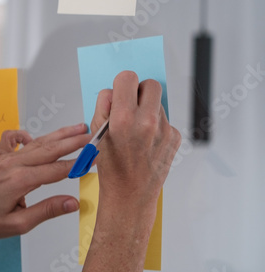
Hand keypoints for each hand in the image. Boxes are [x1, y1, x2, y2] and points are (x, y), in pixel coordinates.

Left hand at [0, 123, 92, 241]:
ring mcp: (5, 159)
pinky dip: (24, 135)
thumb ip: (47, 211)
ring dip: (58, 135)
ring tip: (78, 128)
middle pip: (50, 150)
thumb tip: (74, 202)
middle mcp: (14, 165)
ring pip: (37, 142)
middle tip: (94, 135)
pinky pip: (12, 139)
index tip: (97, 158)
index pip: (58, 170)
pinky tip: (34, 137)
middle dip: (74, 142)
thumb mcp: (19, 224)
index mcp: (21, 181)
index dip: (79, 164)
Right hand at [90, 71, 180, 216]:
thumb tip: (112, 91)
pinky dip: (156, 126)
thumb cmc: (112, 167)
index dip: (122, 84)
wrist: (130, 194)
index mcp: (123, 118)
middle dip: (140, 91)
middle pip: (150, 84)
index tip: (120, 92)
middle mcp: (147, 122)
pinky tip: (146, 141)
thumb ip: (103, 107)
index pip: (127, 78)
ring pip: (158, 103)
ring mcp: (165, 129)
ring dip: (148, 109)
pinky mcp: (176, 137)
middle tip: (131, 105)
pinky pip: (166, 120)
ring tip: (137, 130)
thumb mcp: (96, 134)